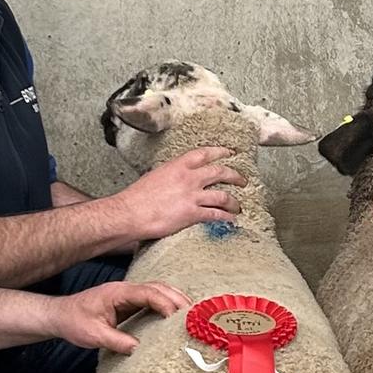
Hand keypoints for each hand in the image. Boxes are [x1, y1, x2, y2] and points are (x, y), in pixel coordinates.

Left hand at [52, 280, 189, 353]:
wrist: (60, 315)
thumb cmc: (74, 322)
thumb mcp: (93, 335)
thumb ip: (116, 341)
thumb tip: (139, 348)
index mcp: (117, 292)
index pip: (148, 293)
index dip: (165, 303)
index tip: (177, 317)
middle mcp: (125, 289)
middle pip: (158, 287)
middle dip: (177, 298)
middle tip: (194, 313)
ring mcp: (127, 294)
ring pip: (157, 290)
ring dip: (174, 299)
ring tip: (190, 313)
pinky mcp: (128, 301)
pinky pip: (151, 298)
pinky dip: (166, 304)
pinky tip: (174, 315)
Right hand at [117, 148, 244, 239]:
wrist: (130, 213)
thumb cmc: (137, 197)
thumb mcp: (155, 176)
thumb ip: (170, 175)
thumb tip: (176, 178)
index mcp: (178, 165)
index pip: (205, 154)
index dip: (221, 152)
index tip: (230, 152)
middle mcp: (189, 178)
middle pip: (220, 172)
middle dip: (235, 176)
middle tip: (242, 180)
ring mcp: (192, 196)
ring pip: (223, 195)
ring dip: (234, 201)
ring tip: (238, 206)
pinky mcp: (193, 214)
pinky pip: (216, 214)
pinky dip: (227, 217)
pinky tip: (231, 220)